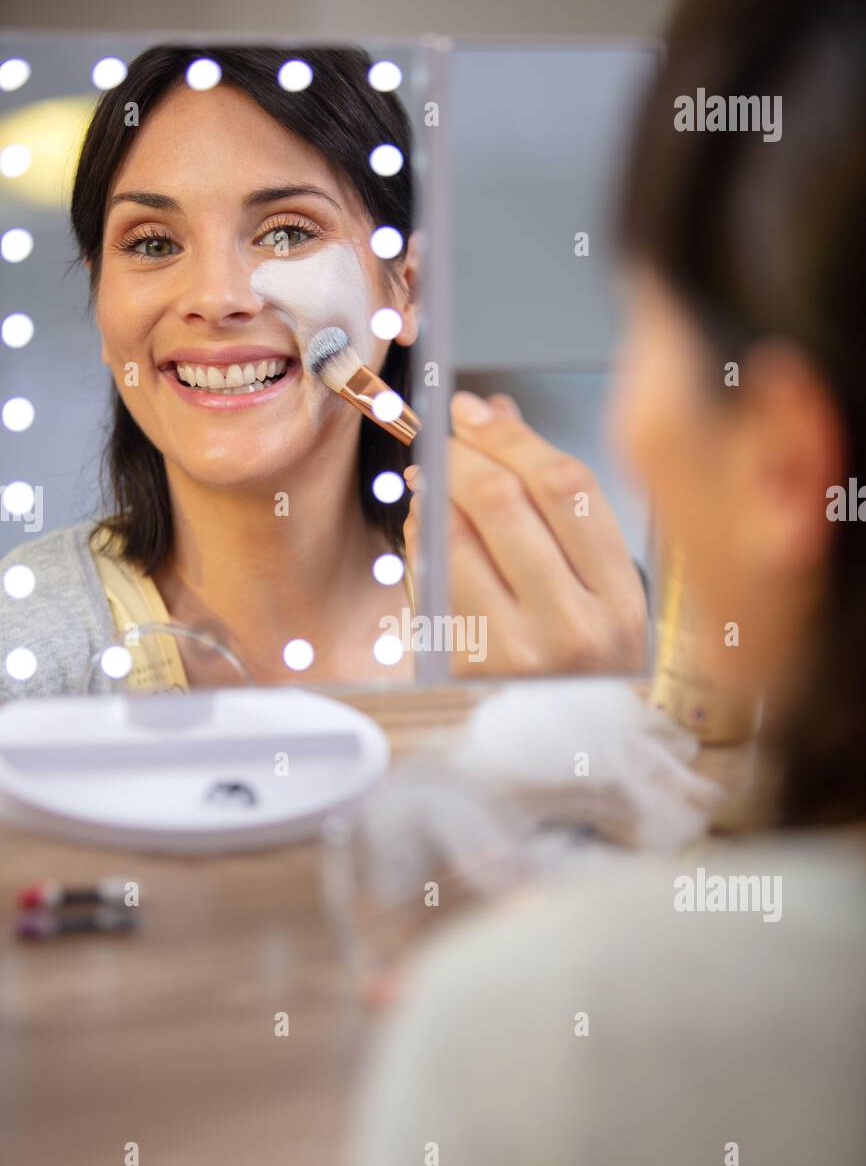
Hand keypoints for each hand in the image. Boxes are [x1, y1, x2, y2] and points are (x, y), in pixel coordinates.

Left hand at [403, 391, 647, 676]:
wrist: (564, 754)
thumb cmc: (585, 667)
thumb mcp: (602, 594)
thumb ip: (559, 508)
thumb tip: (499, 418)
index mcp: (619, 602)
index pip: (566, 487)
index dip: (512, 436)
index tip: (478, 411)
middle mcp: (572, 629)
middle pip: (503, 502)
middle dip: (463, 452)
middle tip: (446, 434)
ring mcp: (513, 654)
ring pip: (453, 537)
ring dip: (431, 492)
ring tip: (431, 477)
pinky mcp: (462, 670)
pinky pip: (426, 580)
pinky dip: (418, 538)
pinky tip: (423, 524)